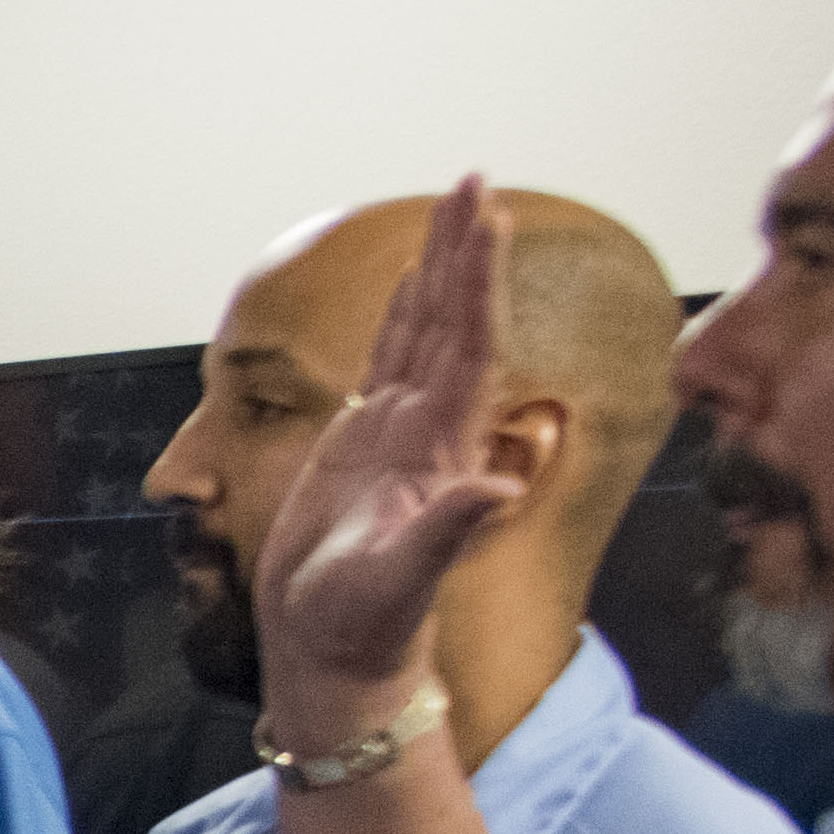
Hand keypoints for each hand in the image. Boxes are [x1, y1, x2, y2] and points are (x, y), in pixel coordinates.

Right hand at [260, 177, 516, 748]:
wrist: (335, 654)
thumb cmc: (363, 626)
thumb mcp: (402, 580)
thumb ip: (450, 531)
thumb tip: (498, 487)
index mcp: (442, 445)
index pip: (470, 342)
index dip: (479, 279)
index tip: (487, 217)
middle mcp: (430, 428)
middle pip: (454, 319)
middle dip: (464, 249)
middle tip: (472, 179)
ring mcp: (399, 434)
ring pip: (426, 332)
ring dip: (440, 271)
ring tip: (452, 209)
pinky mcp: (363, 447)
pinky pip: (389, 365)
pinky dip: (403, 319)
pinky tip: (413, 286)